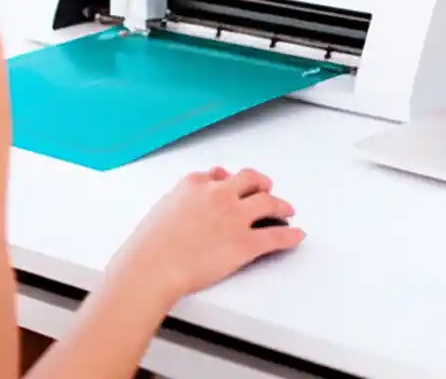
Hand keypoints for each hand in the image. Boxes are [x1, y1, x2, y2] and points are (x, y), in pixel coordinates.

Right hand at [106, 168, 305, 308]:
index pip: (220, 175)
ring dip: (281, 205)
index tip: (234, 184)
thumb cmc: (149, 248)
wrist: (151, 269)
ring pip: (269, 202)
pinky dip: (291, 235)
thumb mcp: (162, 209)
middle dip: (262, 184)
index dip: (231, 181)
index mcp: (196, 184)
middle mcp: (219, 195)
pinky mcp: (246, 243)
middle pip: (251, 180)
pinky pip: (276, 236)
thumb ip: (182, 200)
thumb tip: (192, 203)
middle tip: (267, 189)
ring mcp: (235, 217)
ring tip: (287, 210)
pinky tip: (297, 235)